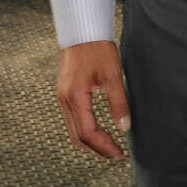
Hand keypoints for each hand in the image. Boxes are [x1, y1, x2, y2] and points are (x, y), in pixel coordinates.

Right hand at [57, 40, 130, 159]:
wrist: (82, 31)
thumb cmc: (98, 49)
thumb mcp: (113, 75)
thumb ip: (118, 103)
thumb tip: (124, 127)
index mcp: (76, 97)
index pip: (88, 133)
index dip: (104, 147)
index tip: (120, 154)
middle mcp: (65, 100)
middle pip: (78, 137)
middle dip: (97, 149)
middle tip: (117, 155)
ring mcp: (62, 97)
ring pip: (73, 130)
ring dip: (91, 142)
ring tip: (110, 146)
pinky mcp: (65, 94)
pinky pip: (72, 120)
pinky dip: (85, 130)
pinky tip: (100, 130)